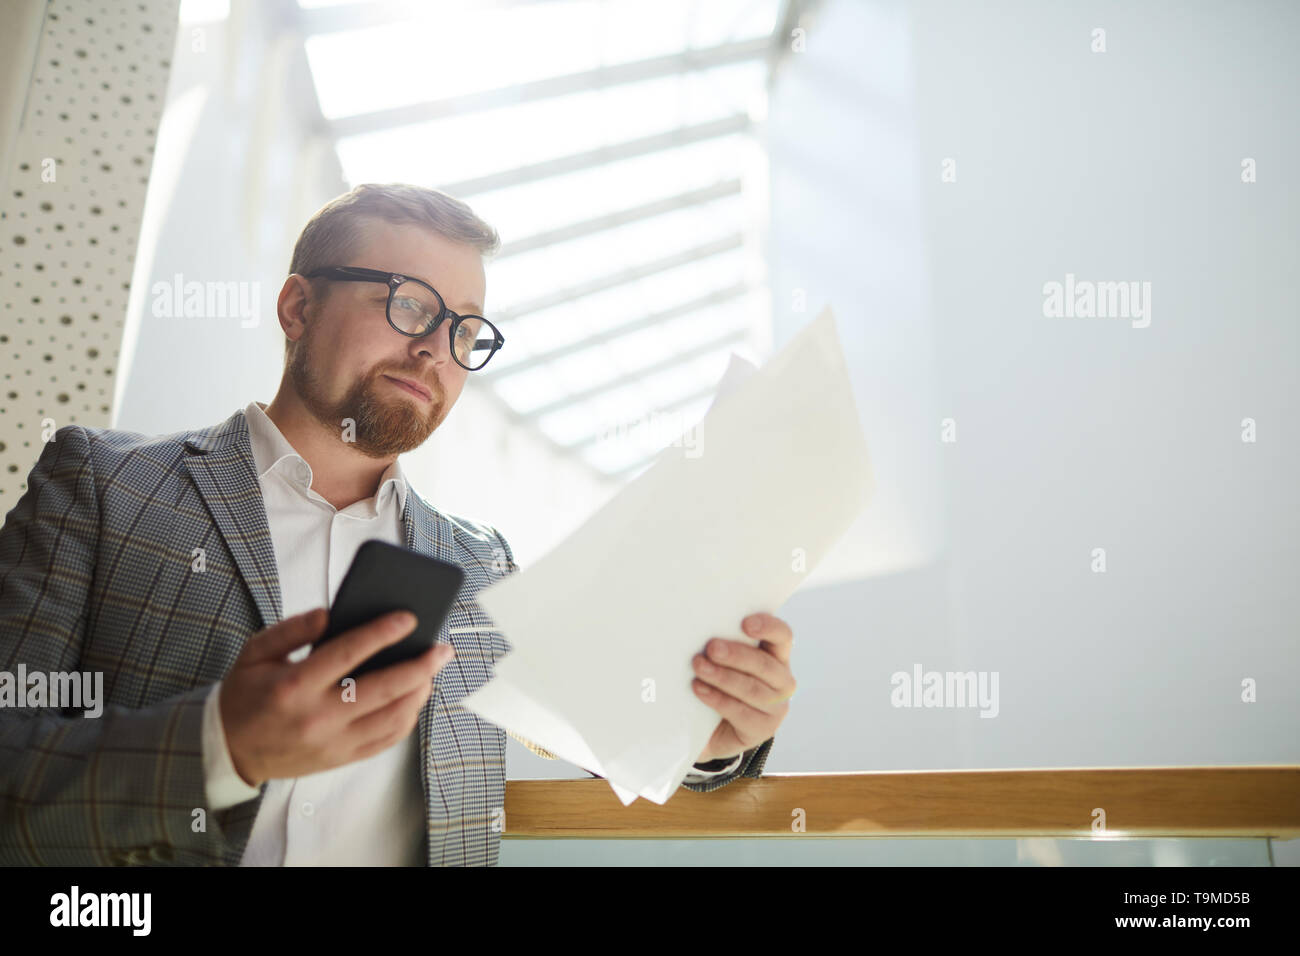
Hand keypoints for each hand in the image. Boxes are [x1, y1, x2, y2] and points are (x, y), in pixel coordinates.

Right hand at [219, 607, 455, 786]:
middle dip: (420, 665)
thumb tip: (329, 613)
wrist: (229, 750)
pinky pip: (386, 740)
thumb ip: (292, 629)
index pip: (349, 653)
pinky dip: (408, 718)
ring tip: (431, 671)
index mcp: (294, 685)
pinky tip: (415, 698)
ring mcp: (333, 742)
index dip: (383, 633)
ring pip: (393, 718)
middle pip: (383, 689)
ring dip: (420, 692)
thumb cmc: (246, 695)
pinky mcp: (341, 759)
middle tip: (442, 648)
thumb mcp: (255, 653)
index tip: (409, 617)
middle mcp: (318, 717)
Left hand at [691, 612, 794, 763]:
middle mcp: (783, 680)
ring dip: (722, 676)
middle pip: (764, 664)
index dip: (768, 627)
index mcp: (777, 656)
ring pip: (751, 689)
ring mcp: (776, 707)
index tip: (745, 624)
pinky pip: (740, 712)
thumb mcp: (726, 662)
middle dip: (736, 654)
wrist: (713, 730)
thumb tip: (700, 631)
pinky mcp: (763, 728)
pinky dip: (717, 698)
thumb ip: (724, 646)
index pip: (782, 636)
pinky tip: (699, 689)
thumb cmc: (719, 684)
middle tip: (712, 647)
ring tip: (699, 666)